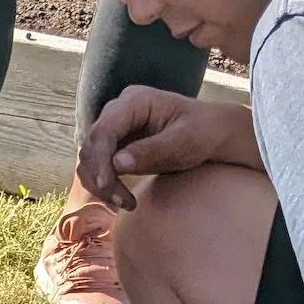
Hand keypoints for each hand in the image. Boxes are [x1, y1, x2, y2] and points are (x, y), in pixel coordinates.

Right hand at [76, 87, 255, 206]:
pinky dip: (104, 185)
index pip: (104, 130)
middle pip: (91, 146)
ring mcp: (115, 129)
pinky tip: (123, 199)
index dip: (100, 159)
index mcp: (135, 101)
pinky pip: (98, 168)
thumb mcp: (185, 141)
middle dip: (100, 176)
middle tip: (122, 202)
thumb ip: (152, 150)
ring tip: (125, 203)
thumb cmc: (205, 131)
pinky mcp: (115, 147)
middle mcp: (118, 112)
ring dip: (100, 184)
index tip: (107, 185)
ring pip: (89, 159)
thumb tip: (117, 163)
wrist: (215, 134)